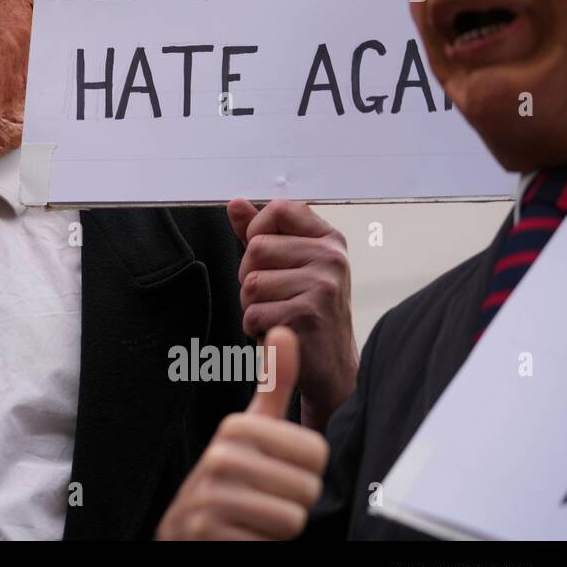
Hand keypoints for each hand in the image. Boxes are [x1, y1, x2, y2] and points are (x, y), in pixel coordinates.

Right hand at [157, 327, 327, 539]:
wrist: (189, 533)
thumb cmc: (232, 479)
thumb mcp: (252, 429)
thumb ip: (273, 383)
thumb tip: (284, 329)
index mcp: (236, 427)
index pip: (315, 452)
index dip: (306, 469)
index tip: (277, 469)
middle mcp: (219, 457)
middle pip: (307, 486)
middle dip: (294, 501)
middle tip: (267, 497)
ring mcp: (210, 497)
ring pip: (292, 517)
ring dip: (280, 526)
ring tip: (256, 516)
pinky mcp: (208, 532)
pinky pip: (270, 541)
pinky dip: (263, 543)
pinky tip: (244, 535)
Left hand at [227, 198, 357, 430]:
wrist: (330, 364)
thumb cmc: (306, 309)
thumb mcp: (288, 263)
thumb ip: (260, 232)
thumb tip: (235, 203)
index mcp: (328, 240)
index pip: (280, 209)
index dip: (258, 229)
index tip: (266, 254)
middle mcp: (331, 259)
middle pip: (256, 248)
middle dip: (251, 275)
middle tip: (275, 295)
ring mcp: (322, 287)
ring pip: (251, 283)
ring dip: (253, 305)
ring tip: (279, 313)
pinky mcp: (307, 316)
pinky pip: (253, 313)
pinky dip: (256, 328)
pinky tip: (279, 331)